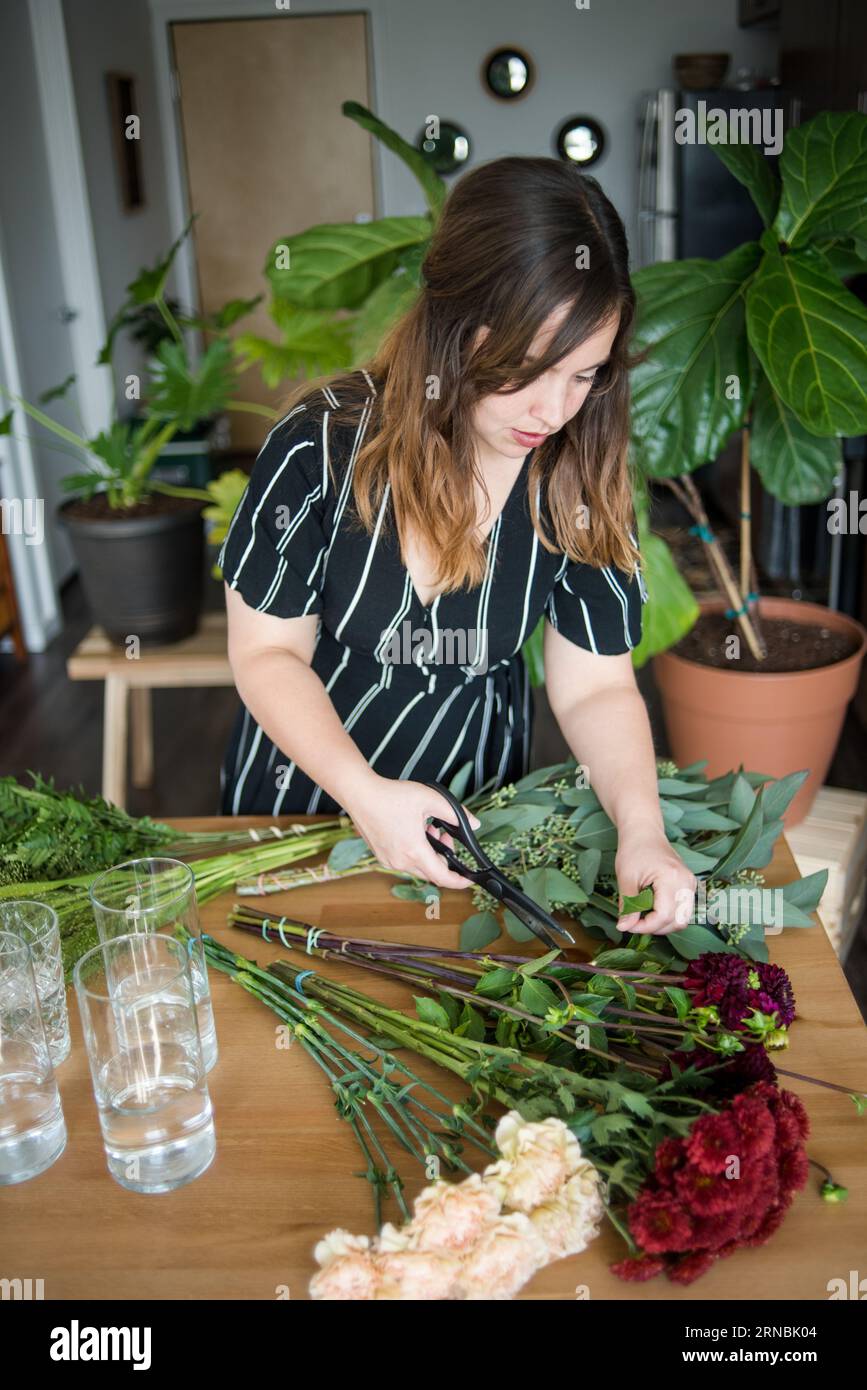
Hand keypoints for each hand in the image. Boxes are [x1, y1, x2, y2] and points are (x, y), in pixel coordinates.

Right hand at [342, 772, 481, 890]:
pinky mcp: (381, 856)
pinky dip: (415, 852)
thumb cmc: (391, 796)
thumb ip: (455, 814)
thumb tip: (473, 824)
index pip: (442, 877)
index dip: (459, 881)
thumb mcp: (430, 799)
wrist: (360, 795)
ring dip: (430, 853)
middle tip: (444, 834)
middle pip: (432, 871)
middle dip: (444, 856)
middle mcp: (400, 861)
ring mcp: (389, 860)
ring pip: (418, 866)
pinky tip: (414, 832)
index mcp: (414, 850)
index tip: (469, 880)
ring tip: (429, 828)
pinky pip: (405, 862)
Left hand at [614, 827, 696, 933]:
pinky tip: (650, 908)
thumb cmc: (634, 850)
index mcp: (672, 878)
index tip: (627, 925)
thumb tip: (624, 928)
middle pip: (677, 921)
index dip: (645, 926)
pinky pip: (682, 911)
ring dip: (662, 924)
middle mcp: (687, 882)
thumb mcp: (626, 878)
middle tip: (632, 921)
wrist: (645, 832)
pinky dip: (667, 916)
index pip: (664, 915)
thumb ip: (628, 905)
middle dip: (654, 927)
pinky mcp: (689, 886)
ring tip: (641, 915)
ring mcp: (691, 884)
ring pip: (682, 919)